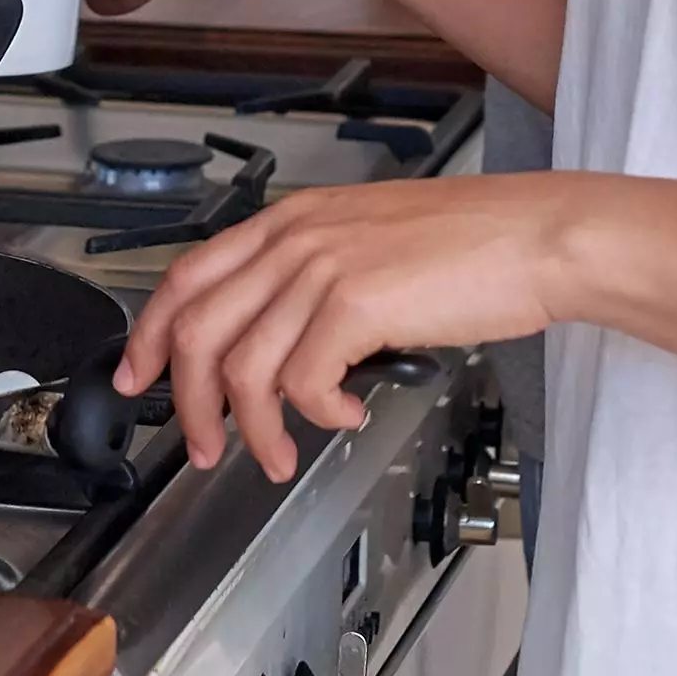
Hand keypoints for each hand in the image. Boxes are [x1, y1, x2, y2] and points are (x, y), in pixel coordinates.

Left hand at [113, 177, 582, 479]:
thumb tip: (281, 347)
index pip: (188, 275)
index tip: (137, 375)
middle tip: (201, 444)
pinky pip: (302, 382)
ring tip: (277, 455)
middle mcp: (297, 237)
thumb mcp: (370, 241)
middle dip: (188, 401)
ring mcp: (323, 267)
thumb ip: (314, 279)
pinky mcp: (357, 302)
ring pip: (242, 366)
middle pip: (198, 328)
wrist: (539, 235)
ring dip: (252, 428)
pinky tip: (345, 416)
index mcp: (293, 220)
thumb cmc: (475, 243)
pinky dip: (316, 415)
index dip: (151, 334)